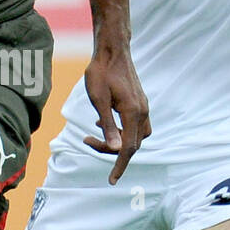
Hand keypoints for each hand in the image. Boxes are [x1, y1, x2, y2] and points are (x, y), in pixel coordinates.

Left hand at [82, 40, 150, 183]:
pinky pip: (135, 124)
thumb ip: (107, 126)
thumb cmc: (101, 72)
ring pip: (136, 135)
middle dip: (111, 149)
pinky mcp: (139, 101)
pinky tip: (102, 122)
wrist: (112, 49)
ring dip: (118, 140)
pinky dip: (121, 129)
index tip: (112, 180)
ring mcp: (143, 106)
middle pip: (133, 143)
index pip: (129, 148)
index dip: (120, 165)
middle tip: (86, 141)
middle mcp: (142, 111)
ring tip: (94, 133)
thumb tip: (115, 149)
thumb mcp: (98, 100)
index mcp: (133, 112)